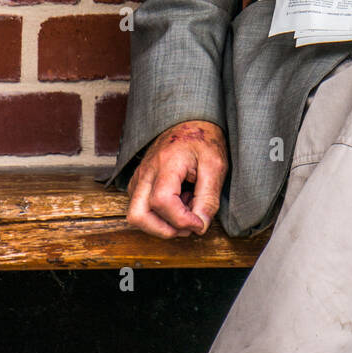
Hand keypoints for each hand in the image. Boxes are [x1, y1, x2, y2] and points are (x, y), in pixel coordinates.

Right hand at [125, 120, 227, 239]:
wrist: (191, 122)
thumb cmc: (204, 141)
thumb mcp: (215, 166)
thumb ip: (208, 198)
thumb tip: (200, 227)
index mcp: (166, 163)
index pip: (161, 201)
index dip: (181, 220)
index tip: (199, 223)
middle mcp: (146, 172)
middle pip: (138, 215)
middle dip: (164, 230)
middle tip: (189, 225)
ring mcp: (139, 177)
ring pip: (136, 215)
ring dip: (161, 224)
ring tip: (186, 210)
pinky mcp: (139, 182)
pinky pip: (140, 208)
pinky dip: (158, 215)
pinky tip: (179, 203)